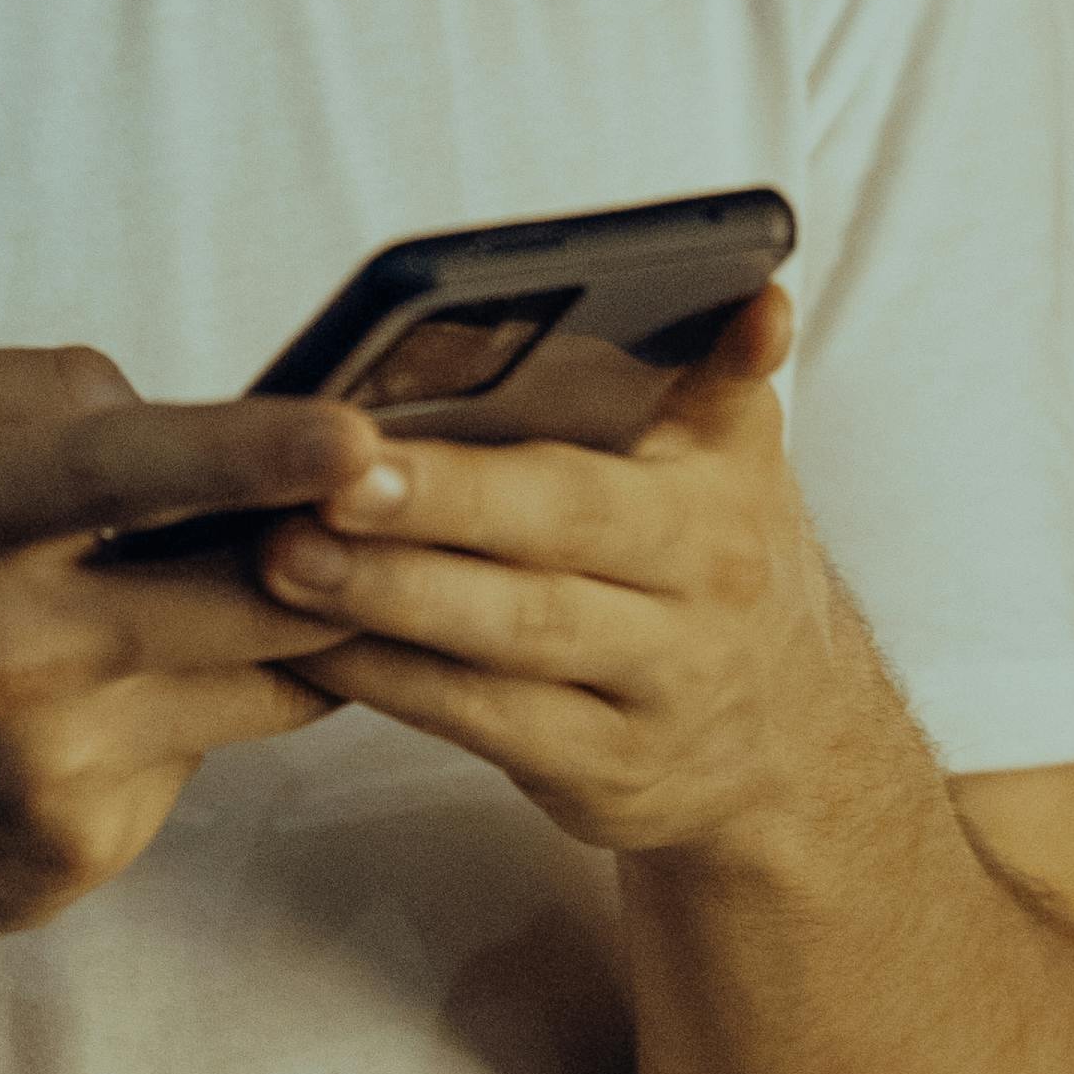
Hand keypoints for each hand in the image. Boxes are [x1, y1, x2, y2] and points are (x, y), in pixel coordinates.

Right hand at [0, 350, 386, 965]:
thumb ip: (30, 391)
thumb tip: (174, 409)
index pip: (121, 472)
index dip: (252, 453)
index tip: (360, 441)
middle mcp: (4, 654)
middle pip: (249, 598)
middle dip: (336, 554)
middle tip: (381, 512)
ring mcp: (44, 772)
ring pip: (257, 687)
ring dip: (265, 635)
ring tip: (184, 601)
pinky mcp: (68, 857)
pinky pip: (188, 763)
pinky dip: (165, 721)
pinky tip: (65, 718)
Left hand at [255, 283, 838, 861]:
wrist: (792, 741)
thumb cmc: (722, 560)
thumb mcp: (744, 462)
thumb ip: (726, 372)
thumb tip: (761, 294)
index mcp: (712, 513)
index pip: (583, 489)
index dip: (476, 477)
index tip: (363, 443)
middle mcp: (689, 613)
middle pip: (537, 573)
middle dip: (418, 528)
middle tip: (309, 493)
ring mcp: (644, 704)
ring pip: (502, 655)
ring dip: (385, 606)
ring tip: (281, 558)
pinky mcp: (601, 779)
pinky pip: (480, 725)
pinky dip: (391, 682)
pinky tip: (310, 639)